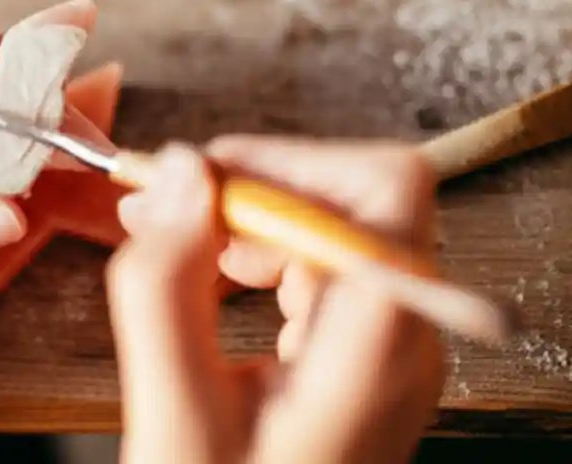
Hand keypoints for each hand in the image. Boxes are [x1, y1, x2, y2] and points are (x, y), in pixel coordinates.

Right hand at [107, 139, 444, 463]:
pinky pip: (322, 272)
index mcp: (380, 346)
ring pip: (337, 230)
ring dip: (254, 222)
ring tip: (179, 246)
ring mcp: (390, 350)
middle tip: (171, 207)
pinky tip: (212, 284)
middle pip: (360, 200)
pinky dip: (261, 260)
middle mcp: (405, 339)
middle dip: (258, 187)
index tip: (206, 178)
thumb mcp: (174, 411)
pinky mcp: (362, 359)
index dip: (293, 160)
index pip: (386, 189)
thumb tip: (177, 174)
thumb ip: (166, 287)